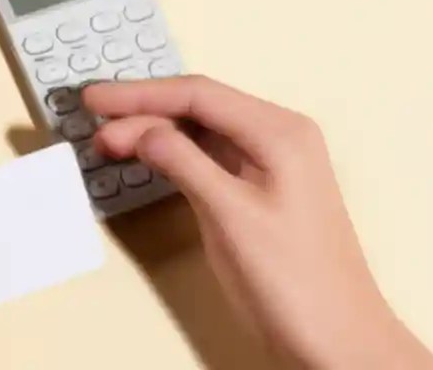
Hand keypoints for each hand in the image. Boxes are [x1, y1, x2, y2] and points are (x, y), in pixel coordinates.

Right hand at [84, 75, 432, 369]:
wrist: (337, 339)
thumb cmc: (294, 281)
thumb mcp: (230, 216)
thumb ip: (184, 163)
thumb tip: (141, 129)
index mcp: (280, 132)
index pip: (198, 95)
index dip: (140, 94)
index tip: (94, 100)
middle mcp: (279, 137)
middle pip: (199, 107)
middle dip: (143, 112)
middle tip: (94, 130)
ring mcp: (272, 163)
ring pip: (202, 131)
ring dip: (155, 133)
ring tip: (108, 144)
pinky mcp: (261, 188)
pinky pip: (210, 155)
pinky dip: (173, 154)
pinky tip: (146, 159)